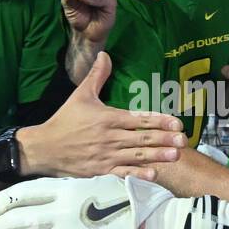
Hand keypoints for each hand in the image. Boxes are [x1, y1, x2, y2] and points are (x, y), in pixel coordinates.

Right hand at [18, 52, 185, 180]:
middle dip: (164, 139)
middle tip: (183, 140)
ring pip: (136, 155)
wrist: (45, 148)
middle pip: (142, 138)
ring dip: (157, 155)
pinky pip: (123, 172)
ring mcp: (106, 155)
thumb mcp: (80, 95)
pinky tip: (153, 173)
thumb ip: (97, 76)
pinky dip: (138, 173)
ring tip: (175, 155)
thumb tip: (104, 55)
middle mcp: (110, 137)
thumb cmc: (64, 121)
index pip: (139, 119)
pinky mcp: (101, 169)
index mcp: (108, 118)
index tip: (176, 122)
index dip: (159, 121)